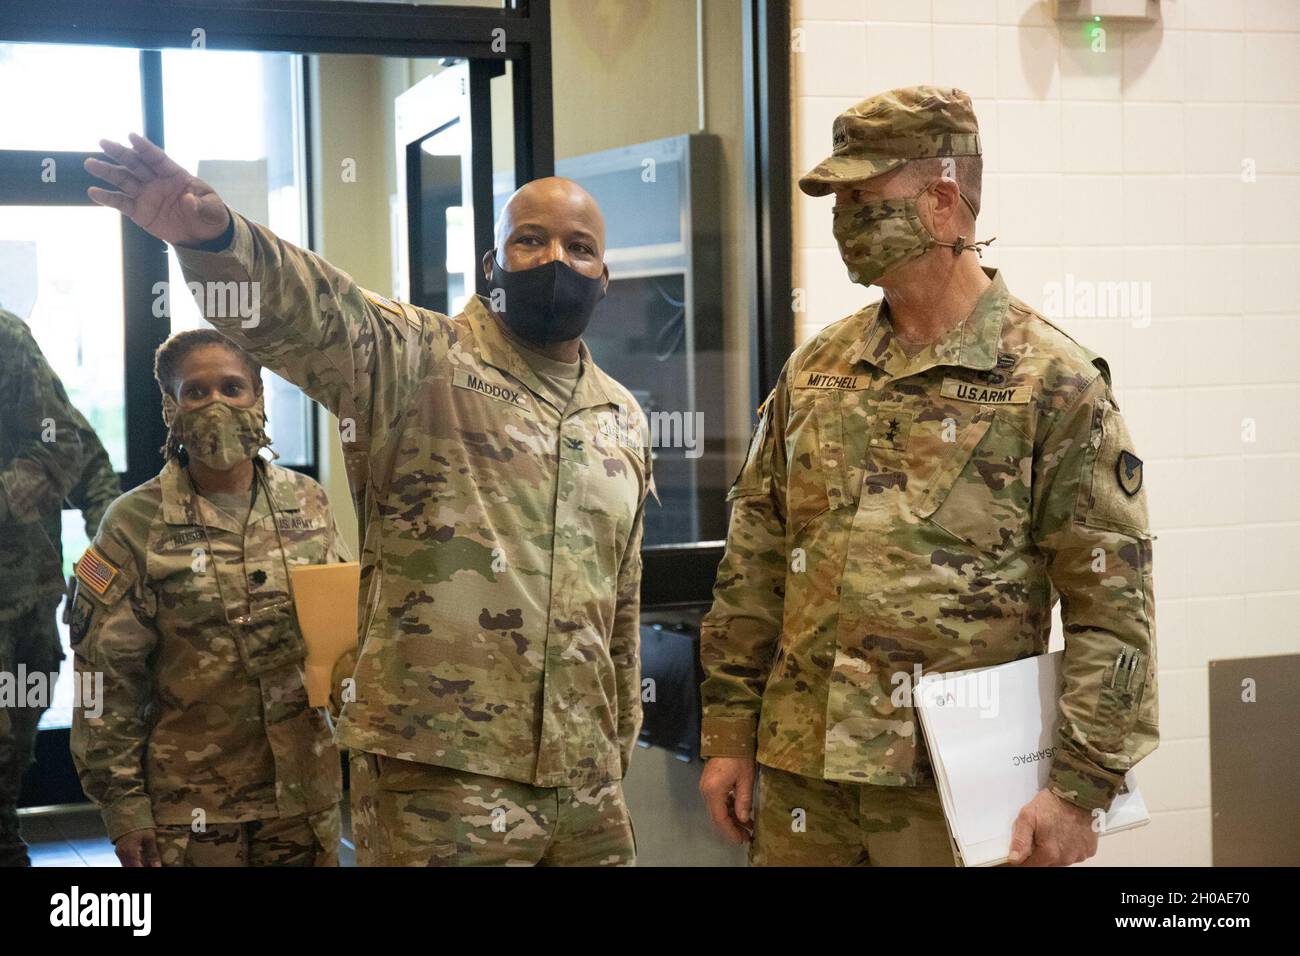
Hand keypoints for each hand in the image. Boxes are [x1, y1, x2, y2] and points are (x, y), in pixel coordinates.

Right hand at [84, 133, 230, 245]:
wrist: (202, 235)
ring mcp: (145, 194)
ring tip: (90, 164)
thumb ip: (201, 205)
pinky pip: (121, 203)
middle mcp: (156, 180)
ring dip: (107, 172)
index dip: (145, 148)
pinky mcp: (138, 211)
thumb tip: (188, 200)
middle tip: (103, 142)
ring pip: (124, 180)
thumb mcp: (212, 210)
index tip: (131, 136)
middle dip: (120, 153)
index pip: (158, 158)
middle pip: (135, 164)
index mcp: (175, 174)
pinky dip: (108, 198)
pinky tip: (93, 192)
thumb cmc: (208, 214)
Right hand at [115, 828, 161, 866]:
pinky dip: (133, 863)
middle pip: (131, 868)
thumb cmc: (140, 825)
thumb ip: (153, 854)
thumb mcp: (149, 838)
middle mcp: (122, 854)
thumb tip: (157, 866)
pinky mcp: (119, 852)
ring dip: (137, 865)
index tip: (154, 867)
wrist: (128, 814)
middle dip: (141, 867)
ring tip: (148, 863)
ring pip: (128, 866)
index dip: (146, 869)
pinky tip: (142, 862)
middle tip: (151, 865)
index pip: (137, 868)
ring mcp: (119, 853)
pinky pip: (125, 862)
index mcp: (130, 851)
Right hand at [699, 756, 755, 843]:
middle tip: (746, 836)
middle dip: (731, 828)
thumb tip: (743, 820)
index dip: (731, 831)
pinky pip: (716, 802)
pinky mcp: (709, 784)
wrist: (728, 736)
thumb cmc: (739, 756)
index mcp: (713, 792)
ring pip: (716, 811)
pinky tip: (739, 812)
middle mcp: (706, 792)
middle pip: (716, 817)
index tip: (743, 839)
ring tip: (747, 825)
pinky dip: (727, 810)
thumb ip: (743, 801)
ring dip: (730, 819)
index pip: (720, 819)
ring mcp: (705, 788)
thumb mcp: (745, 779)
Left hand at [1007, 788, 1099, 865]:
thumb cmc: (1053, 803)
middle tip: (1040, 835)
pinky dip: (1069, 848)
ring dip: (1055, 851)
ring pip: (1060, 861)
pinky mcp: (1088, 851)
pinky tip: (1067, 834)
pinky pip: (1075, 855)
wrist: (1079, 794)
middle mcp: (1065, 858)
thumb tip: (1014, 859)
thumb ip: (1020, 840)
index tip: (1024, 850)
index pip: (1030, 866)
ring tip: (1054, 832)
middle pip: (1046, 864)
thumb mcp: (1028, 816)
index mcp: (1048, 853)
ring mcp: (1078, 855)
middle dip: (1039, 854)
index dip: (1024, 859)